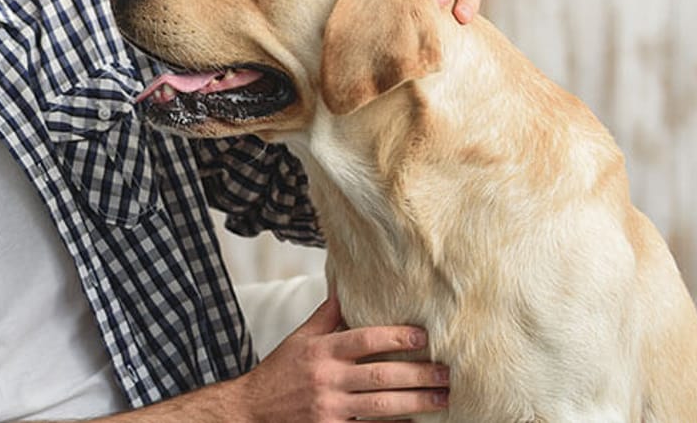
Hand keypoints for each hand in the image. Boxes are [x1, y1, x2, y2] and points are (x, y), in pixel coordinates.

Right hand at [236, 295, 449, 421]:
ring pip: (380, 408)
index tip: (424, 336)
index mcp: (321, 352)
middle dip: (417, 375)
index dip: (396, 336)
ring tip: (442, 399)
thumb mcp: (299, 339)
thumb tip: (345, 285)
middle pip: (380, 376)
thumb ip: (327, 316)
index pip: (364, 340)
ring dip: (415, 404)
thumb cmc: (280, 372)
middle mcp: (326, 380)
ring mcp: (329, 410)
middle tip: (446, 373)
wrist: (250, 412)